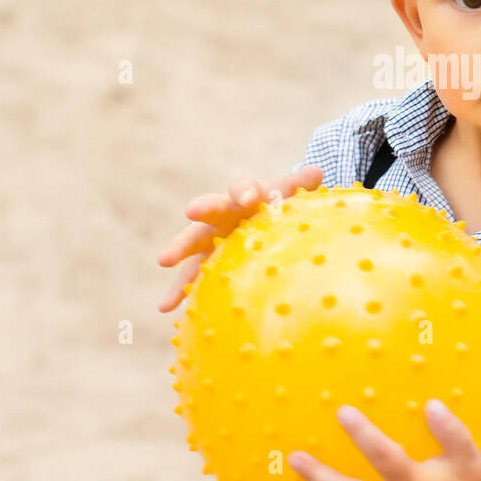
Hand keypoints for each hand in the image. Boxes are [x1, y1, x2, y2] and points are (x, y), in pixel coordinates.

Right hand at [156, 166, 324, 311]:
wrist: (262, 219)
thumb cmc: (277, 204)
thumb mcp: (289, 193)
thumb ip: (300, 183)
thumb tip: (318, 171)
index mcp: (245, 195)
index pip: (243, 187)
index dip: (246, 190)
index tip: (250, 196)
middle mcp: (223, 215)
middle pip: (210, 210)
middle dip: (203, 209)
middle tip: (191, 209)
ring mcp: (212, 241)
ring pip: (193, 245)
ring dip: (179, 252)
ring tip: (163, 259)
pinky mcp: (206, 265)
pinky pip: (192, 279)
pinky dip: (180, 292)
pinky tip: (167, 308)